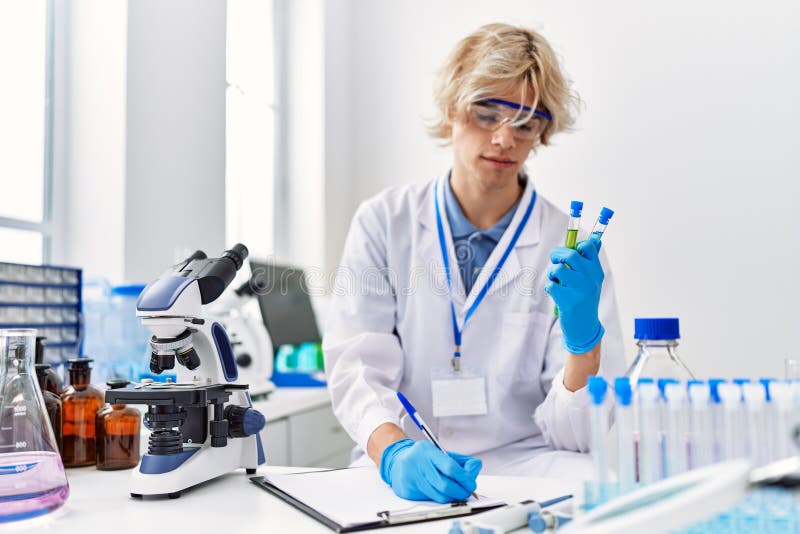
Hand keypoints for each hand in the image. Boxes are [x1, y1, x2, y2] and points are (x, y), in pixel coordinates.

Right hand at [379, 438, 481, 502]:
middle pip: (445, 485)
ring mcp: (412, 478)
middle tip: (467, 492)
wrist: (397, 462)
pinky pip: (430, 499)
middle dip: (461, 491)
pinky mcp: (408, 490)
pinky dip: (440, 498)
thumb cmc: (423, 457)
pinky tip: (441, 492)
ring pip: (439, 495)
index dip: (464, 477)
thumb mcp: (439, 452)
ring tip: (456, 493)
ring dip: (453, 497)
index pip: (450, 467)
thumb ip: (459, 461)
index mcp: (428, 451)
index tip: (471, 483)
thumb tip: (473, 473)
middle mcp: (418, 463)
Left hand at [545, 238, 604, 353]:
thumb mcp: (592, 280)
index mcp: (597, 271)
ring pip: (558, 269)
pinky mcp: (568, 301)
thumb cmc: (585, 299)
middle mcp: (590, 279)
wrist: (584, 327)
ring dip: (551, 273)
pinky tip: (555, 293)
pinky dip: (549, 287)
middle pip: (570, 255)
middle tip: (554, 260)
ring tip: (555, 280)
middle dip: (557, 254)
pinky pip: (551, 285)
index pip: (588, 247)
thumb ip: (590, 261)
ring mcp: (580, 290)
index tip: (571, 252)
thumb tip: (595, 239)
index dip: (576, 245)